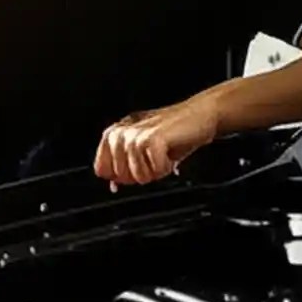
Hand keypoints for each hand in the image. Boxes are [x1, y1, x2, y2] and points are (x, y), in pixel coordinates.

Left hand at [93, 97, 220, 189]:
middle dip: (142, 174)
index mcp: (114, 133)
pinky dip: (165, 168)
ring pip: (137, 175)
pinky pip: (154, 170)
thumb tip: (113, 186)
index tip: (139, 167)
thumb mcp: (144, 150)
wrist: (201, 115)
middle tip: (155, 158)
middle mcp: (121, 132)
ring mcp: (135, 134)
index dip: (122, 177)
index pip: (101, 169)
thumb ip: (124, 166)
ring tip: (164, 155)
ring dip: (156, 171)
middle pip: (121, 177)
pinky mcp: (152, 137)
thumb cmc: (174, 134)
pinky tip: (170, 156)